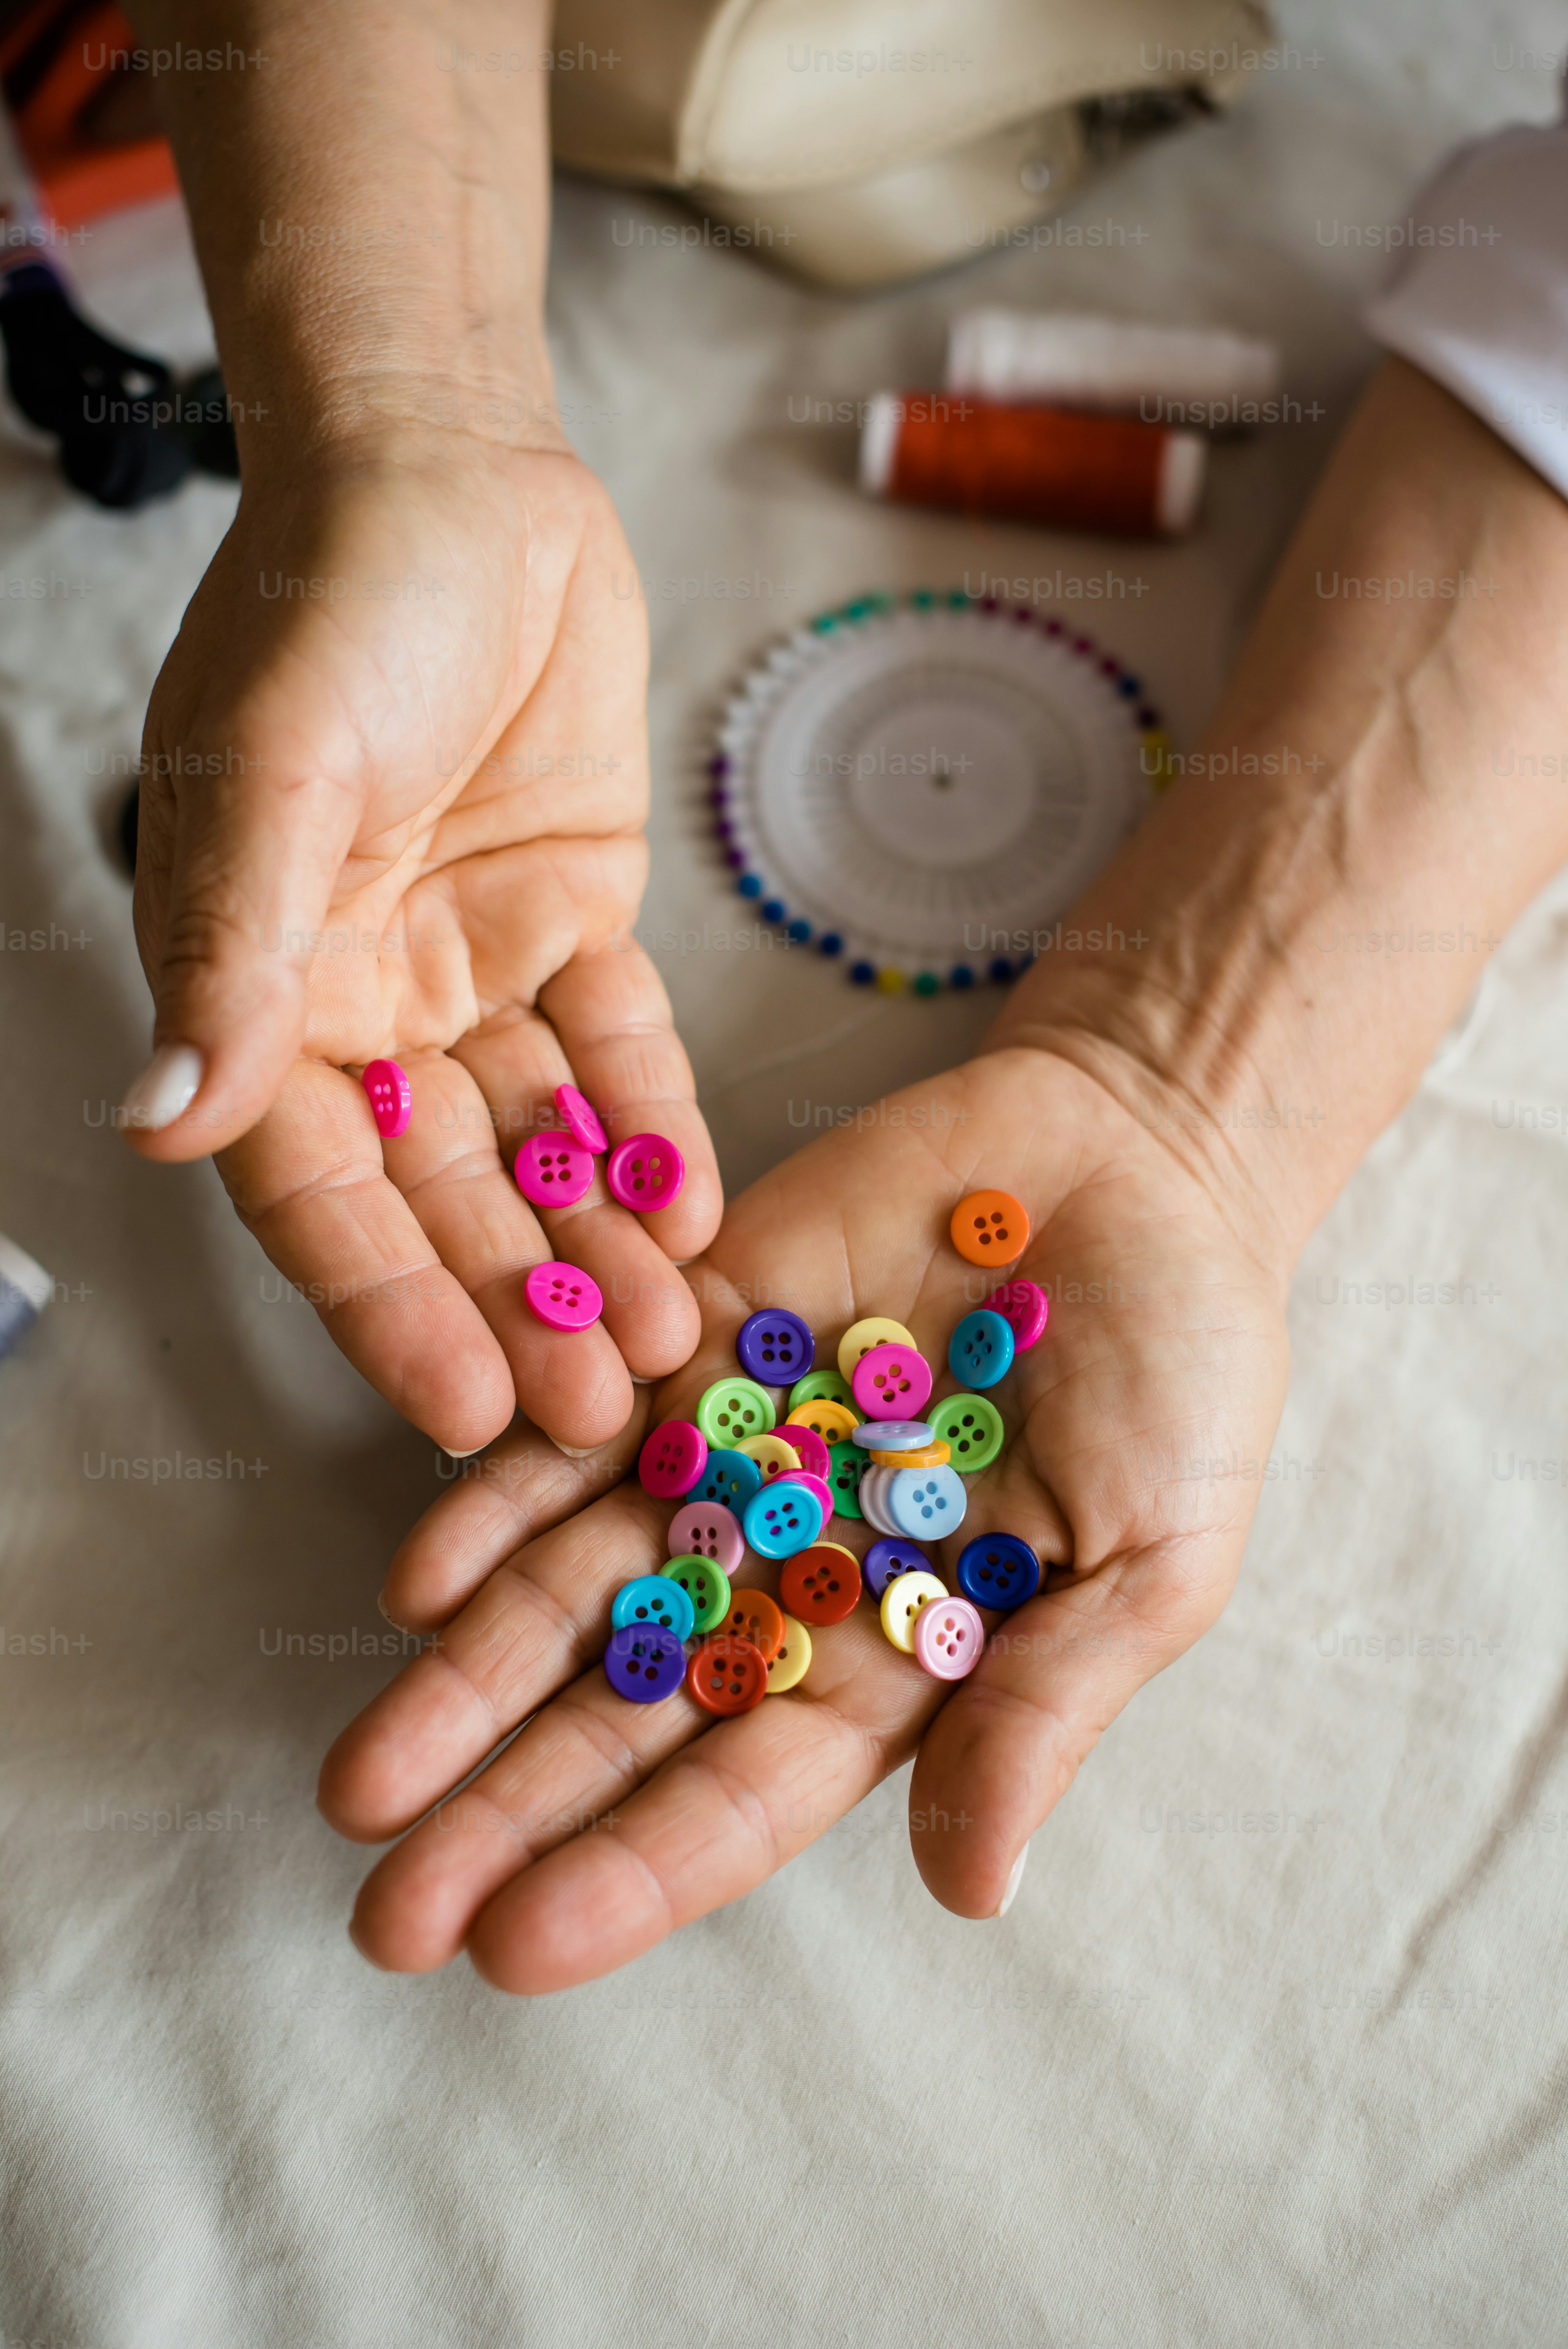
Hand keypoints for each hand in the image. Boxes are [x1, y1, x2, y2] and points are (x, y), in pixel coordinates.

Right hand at [127, 436, 719, 1451]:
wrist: (456, 475)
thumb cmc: (333, 603)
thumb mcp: (277, 771)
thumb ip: (233, 952)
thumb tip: (160, 1122)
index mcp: (263, 992)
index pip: (319, 1190)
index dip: (389, 1307)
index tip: (465, 1410)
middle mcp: (365, 1003)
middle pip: (444, 1195)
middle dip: (523, 1306)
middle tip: (605, 1418)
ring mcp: (473, 968)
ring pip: (541, 1147)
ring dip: (603, 1248)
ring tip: (679, 1352)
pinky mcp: (574, 920)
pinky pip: (620, 1052)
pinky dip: (656, 1131)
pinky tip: (703, 1216)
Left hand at [318, 1043, 1289, 1989]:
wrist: (1141, 1164)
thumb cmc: (1183, 1372)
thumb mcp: (1154, 1556)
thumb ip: (1045, 1709)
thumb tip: (965, 1894)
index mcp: (896, 1657)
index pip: (748, 1792)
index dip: (639, 1872)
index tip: (520, 1948)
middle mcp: (786, 1576)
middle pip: (630, 1716)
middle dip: (507, 1815)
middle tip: (388, 1920)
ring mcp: (727, 1459)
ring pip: (572, 1593)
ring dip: (463, 1687)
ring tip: (356, 1791)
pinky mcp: (691, 1343)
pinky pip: (574, 1434)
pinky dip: (494, 1504)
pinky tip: (416, 1584)